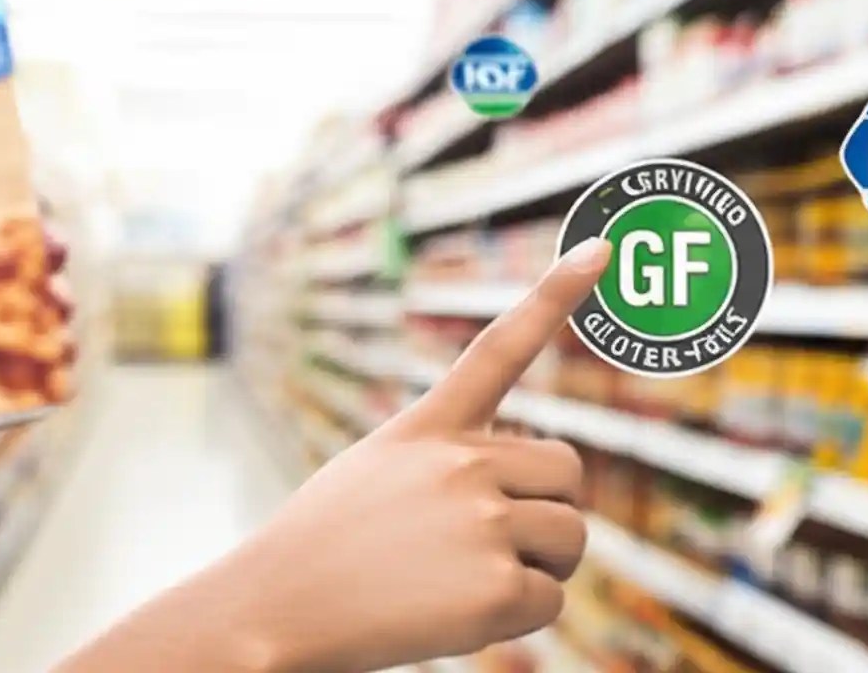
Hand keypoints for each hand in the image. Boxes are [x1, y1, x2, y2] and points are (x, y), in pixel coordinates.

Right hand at [229, 237, 612, 671]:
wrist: (269, 609)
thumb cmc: (320, 548)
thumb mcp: (376, 472)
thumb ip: (448, 466)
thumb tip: (522, 491)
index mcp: (428, 428)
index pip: (498, 349)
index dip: (554, 296)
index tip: (598, 249)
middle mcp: (462, 463)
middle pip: (567, 471)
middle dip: (549, 509)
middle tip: (497, 545)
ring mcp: (482, 521)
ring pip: (570, 537)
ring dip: (539, 565)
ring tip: (466, 584)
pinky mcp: (495, 587)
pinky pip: (549, 601)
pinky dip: (516, 617)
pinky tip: (454, 617)